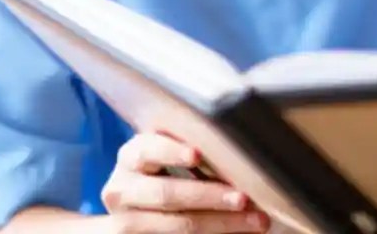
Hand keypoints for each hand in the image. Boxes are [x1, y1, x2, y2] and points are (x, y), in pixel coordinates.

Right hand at [101, 132, 269, 232]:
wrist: (144, 206)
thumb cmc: (171, 171)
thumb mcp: (172, 157)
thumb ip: (194, 154)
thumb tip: (239, 154)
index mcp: (131, 157)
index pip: (147, 150)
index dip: (171, 152)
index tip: (197, 155)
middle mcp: (121, 188)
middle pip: (166, 194)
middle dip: (208, 196)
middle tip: (243, 198)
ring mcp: (126, 221)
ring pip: (177, 224)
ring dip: (220, 223)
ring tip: (255, 220)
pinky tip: (240, 232)